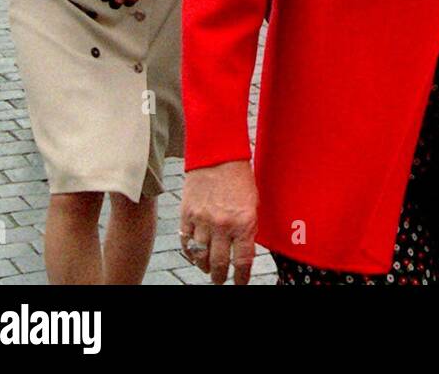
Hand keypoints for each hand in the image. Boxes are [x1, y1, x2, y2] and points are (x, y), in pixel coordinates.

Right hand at [181, 161, 258, 284]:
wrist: (217, 155)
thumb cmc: (240, 177)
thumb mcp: (253, 203)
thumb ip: (248, 227)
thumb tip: (245, 250)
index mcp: (244, 222)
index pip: (243, 261)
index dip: (242, 277)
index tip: (241, 283)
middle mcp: (223, 225)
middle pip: (219, 264)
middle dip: (221, 277)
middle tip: (221, 280)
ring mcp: (202, 222)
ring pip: (201, 257)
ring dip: (205, 267)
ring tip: (209, 269)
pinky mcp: (186, 216)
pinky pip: (186, 243)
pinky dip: (190, 253)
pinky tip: (195, 255)